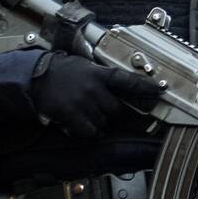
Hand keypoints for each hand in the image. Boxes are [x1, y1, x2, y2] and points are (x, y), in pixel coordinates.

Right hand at [31, 52, 164, 138]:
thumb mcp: (87, 67)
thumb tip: (123, 88)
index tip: (160, 90)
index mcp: (100, 73)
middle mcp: (94, 88)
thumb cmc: (64, 71)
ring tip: (86, 114)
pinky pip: (88, 131)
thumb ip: (104, 77)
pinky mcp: (71, 114)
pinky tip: (81, 125)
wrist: (37, 76)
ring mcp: (82, 102)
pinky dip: (88, 131)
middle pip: (116, 109)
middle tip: (99, 109)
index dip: (145, 86)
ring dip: (98, 122)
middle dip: (111, 112)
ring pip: (103, 121)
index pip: (128, 80)